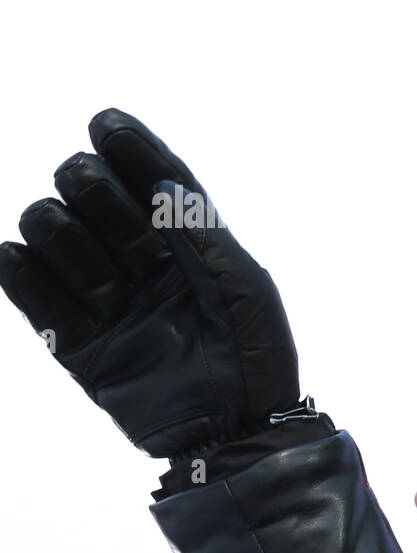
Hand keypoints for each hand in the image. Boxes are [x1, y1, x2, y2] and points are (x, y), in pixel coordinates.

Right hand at [0, 108, 300, 458]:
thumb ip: (203, 235)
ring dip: (57, 227)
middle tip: (87, 182)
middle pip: (100, 204)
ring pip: (62, 242)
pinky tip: (16, 256)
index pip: (156, 187)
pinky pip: (38, 303)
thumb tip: (160, 183)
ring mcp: (114, 305)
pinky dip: (20, 275)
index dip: (132, 151)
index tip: (105, 121)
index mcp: (192, 250)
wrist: (237, 432)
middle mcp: (148, 269)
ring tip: (68, 233)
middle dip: (89, 184)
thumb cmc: (257, 356)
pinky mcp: (84, 347)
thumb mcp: (245, 289)